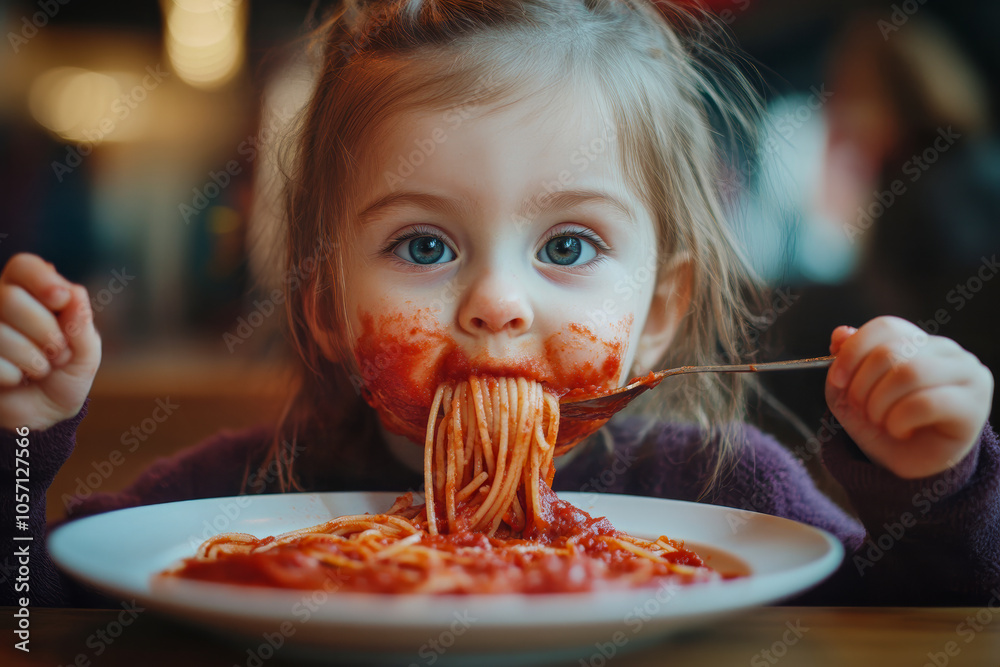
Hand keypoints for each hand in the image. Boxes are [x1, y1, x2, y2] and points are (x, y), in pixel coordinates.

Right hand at [0, 253, 101, 430]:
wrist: (45, 412)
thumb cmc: (66, 373)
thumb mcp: (86, 352)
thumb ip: (81, 324)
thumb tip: (74, 293)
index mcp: (29, 292)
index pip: (23, 266)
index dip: (41, 279)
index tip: (61, 299)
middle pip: (9, 298)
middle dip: (45, 331)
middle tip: (58, 351)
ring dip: (33, 359)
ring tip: (41, 369)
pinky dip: (14, 376)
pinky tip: (18, 379)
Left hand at [825, 316, 993, 478]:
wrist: (910, 464)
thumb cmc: (885, 423)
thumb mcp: (851, 392)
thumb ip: (845, 361)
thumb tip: (841, 334)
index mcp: (918, 341)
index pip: (887, 327)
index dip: (854, 351)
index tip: (838, 380)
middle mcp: (947, 351)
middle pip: (892, 351)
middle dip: (863, 385)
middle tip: (862, 408)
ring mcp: (966, 375)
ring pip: (909, 373)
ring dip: (880, 403)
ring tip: (881, 421)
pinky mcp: (973, 405)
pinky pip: (925, 402)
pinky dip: (899, 420)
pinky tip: (900, 431)